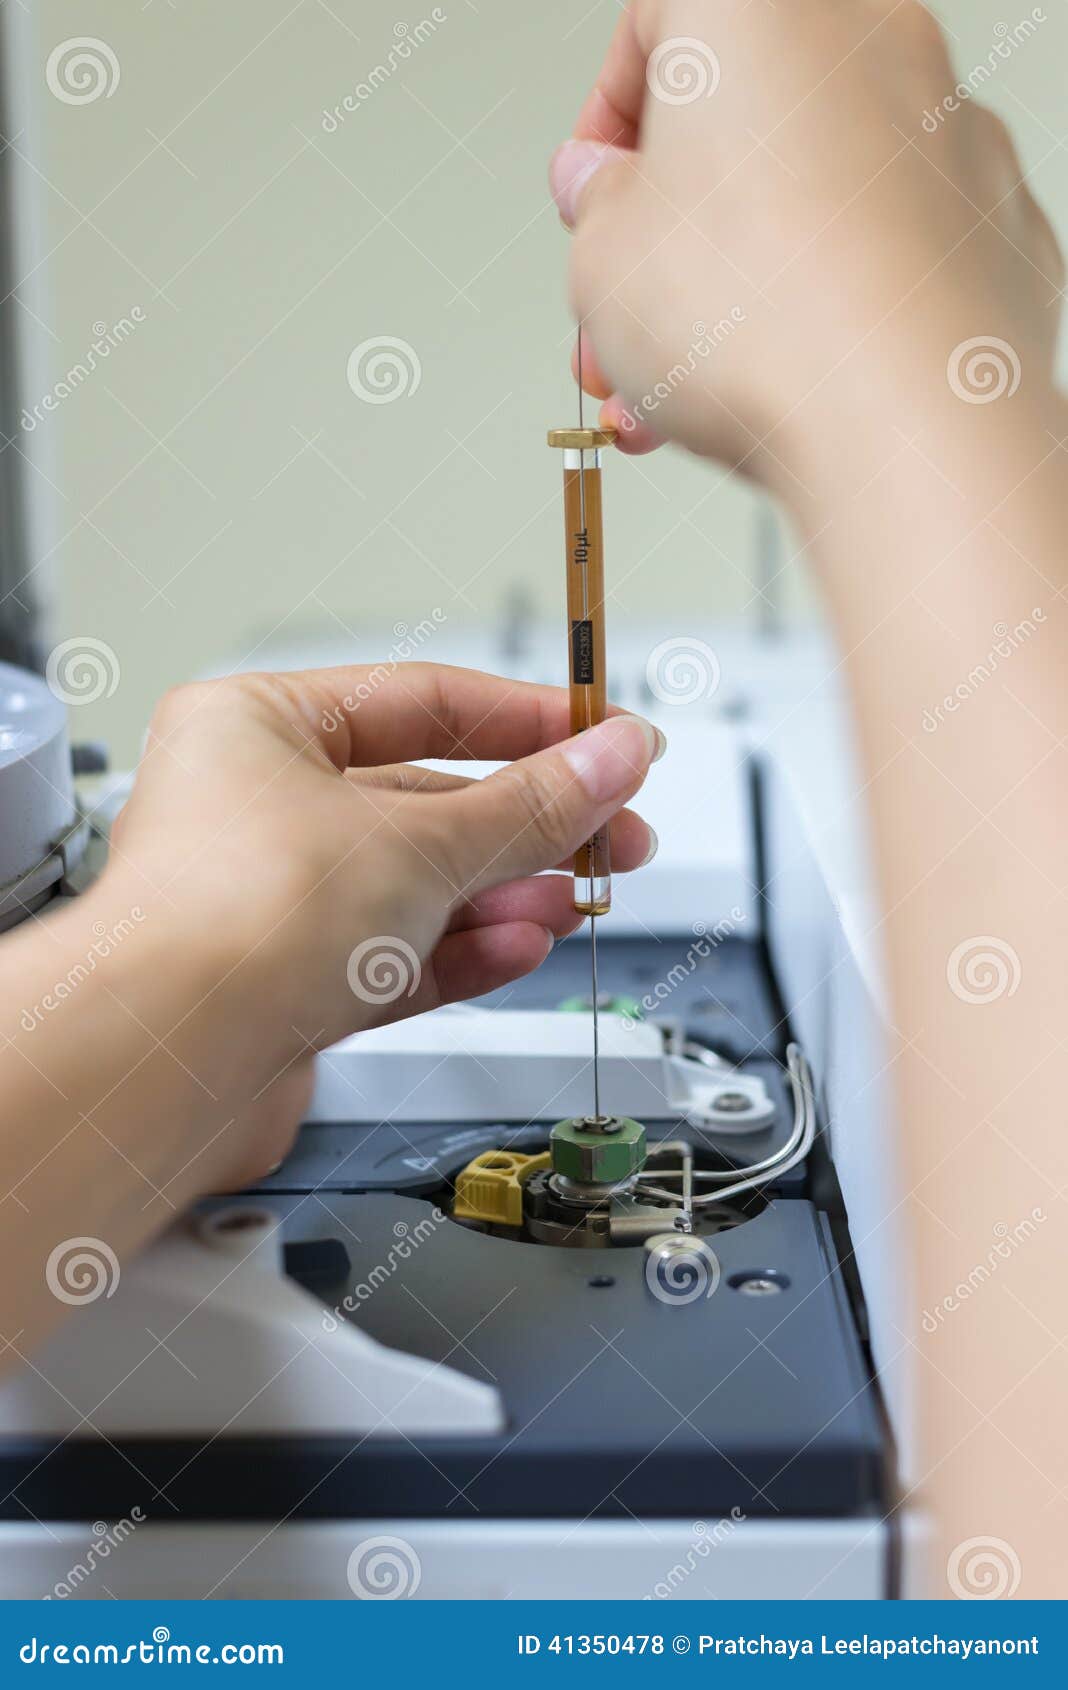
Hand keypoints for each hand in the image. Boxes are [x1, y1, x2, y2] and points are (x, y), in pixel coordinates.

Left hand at [105, 663, 659, 1185]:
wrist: (163, 1067)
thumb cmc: (235, 923)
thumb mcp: (422, 843)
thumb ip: (531, 806)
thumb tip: (610, 758)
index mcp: (255, 726)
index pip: (420, 701)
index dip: (527, 721)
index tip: (604, 739)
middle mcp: (251, 807)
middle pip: (422, 799)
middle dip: (525, 825)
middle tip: (612, 834)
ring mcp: (266, 901)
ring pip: (409, 884)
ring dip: (500, 894)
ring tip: (571, 900)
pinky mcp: (282, 983)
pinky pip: (388, 953)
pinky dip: (458, 951)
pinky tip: (518, 947)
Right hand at [549, 1, 1062, 488]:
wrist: (904, 426)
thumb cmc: (770, 323)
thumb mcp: (603, 259)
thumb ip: (596, 205)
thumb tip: (607, 192)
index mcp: (762, 8)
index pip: (654, 25)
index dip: (605, 125)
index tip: (595, 195)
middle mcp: (872, 45)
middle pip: (741, 127)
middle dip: (669, 232)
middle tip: (630, 302)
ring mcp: (947, 135)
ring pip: (811, 197)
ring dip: (734, 284)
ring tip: (684, 377)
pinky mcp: (989, 227)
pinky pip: (881, 251)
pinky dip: (826, 303)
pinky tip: (776, 377)